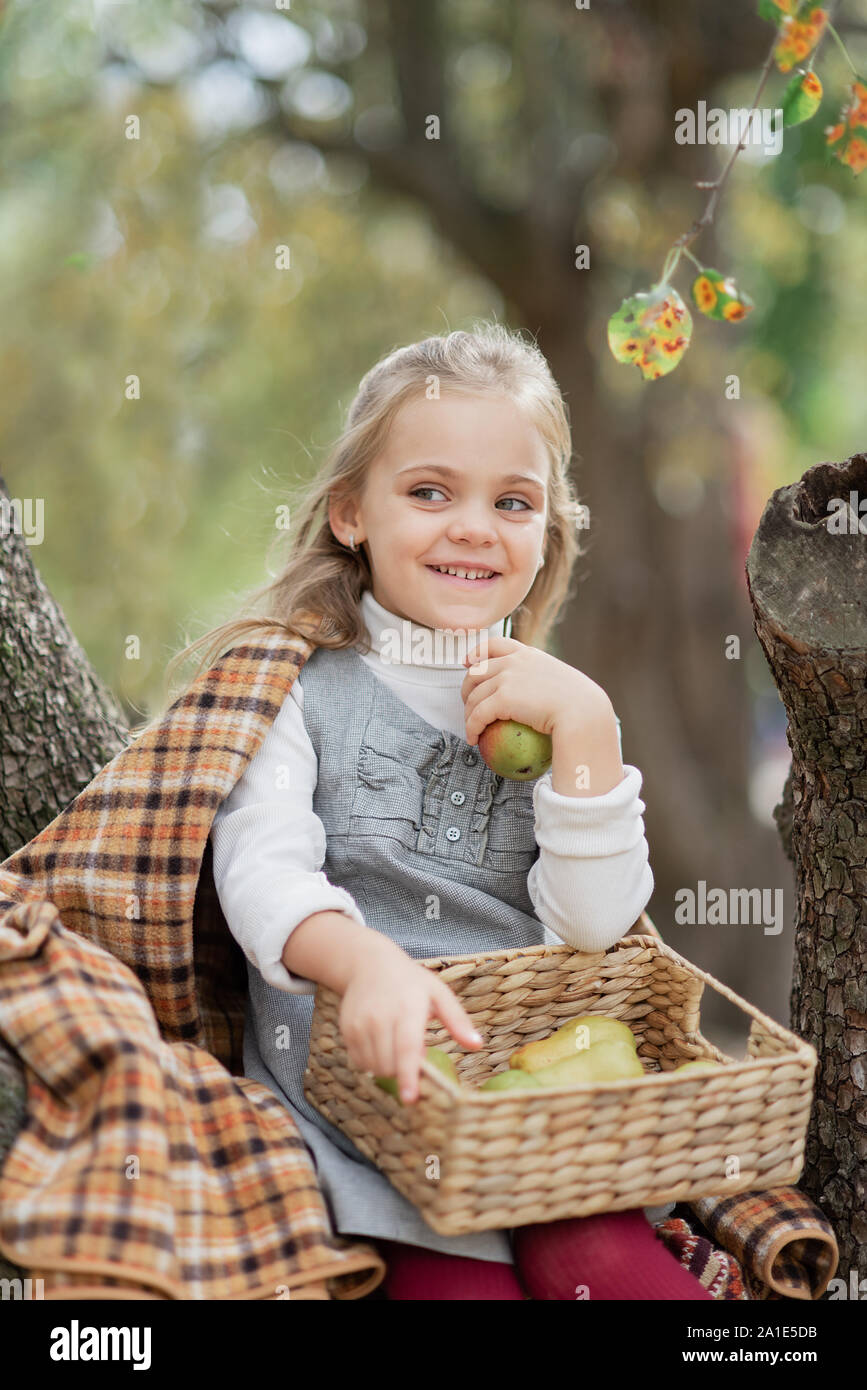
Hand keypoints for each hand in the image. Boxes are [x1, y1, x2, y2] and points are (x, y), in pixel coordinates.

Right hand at [339, 944, 482, 1103]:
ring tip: (396, 1043)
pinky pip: (360, 1061)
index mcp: (408, 1009)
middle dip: (403, 1071)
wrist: (369, 964)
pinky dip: (373, 1061)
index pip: (407, 1048)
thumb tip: (477, 1045)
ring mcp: (360, 1024)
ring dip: (388, 1068)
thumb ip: (457, 1020)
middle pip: (389, 1065)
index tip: (410, 1099)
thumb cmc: (411, 981)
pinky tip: (381, 1042)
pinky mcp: (347, 1030)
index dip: (408, 1076)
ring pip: (374, 1067)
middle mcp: (380, 1018)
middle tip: (413, 1048)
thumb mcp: (439, 993)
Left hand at [461, 633, 611, 745]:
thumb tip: (539, 695)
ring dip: (468, 714)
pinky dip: (471, 728)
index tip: (467, 662)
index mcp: (528, 654)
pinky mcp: (501, 698)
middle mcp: (514, 662)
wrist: (582, 712)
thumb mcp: (560, 680)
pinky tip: (473, 738)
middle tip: (469, 704)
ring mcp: (506, 678)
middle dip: (467, 688)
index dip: (476, 652)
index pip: (494, 644)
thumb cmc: (579, 703)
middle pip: (476, 671)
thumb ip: (543, 680)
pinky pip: (477, 715)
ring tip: (472, 727)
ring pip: (473, 696)